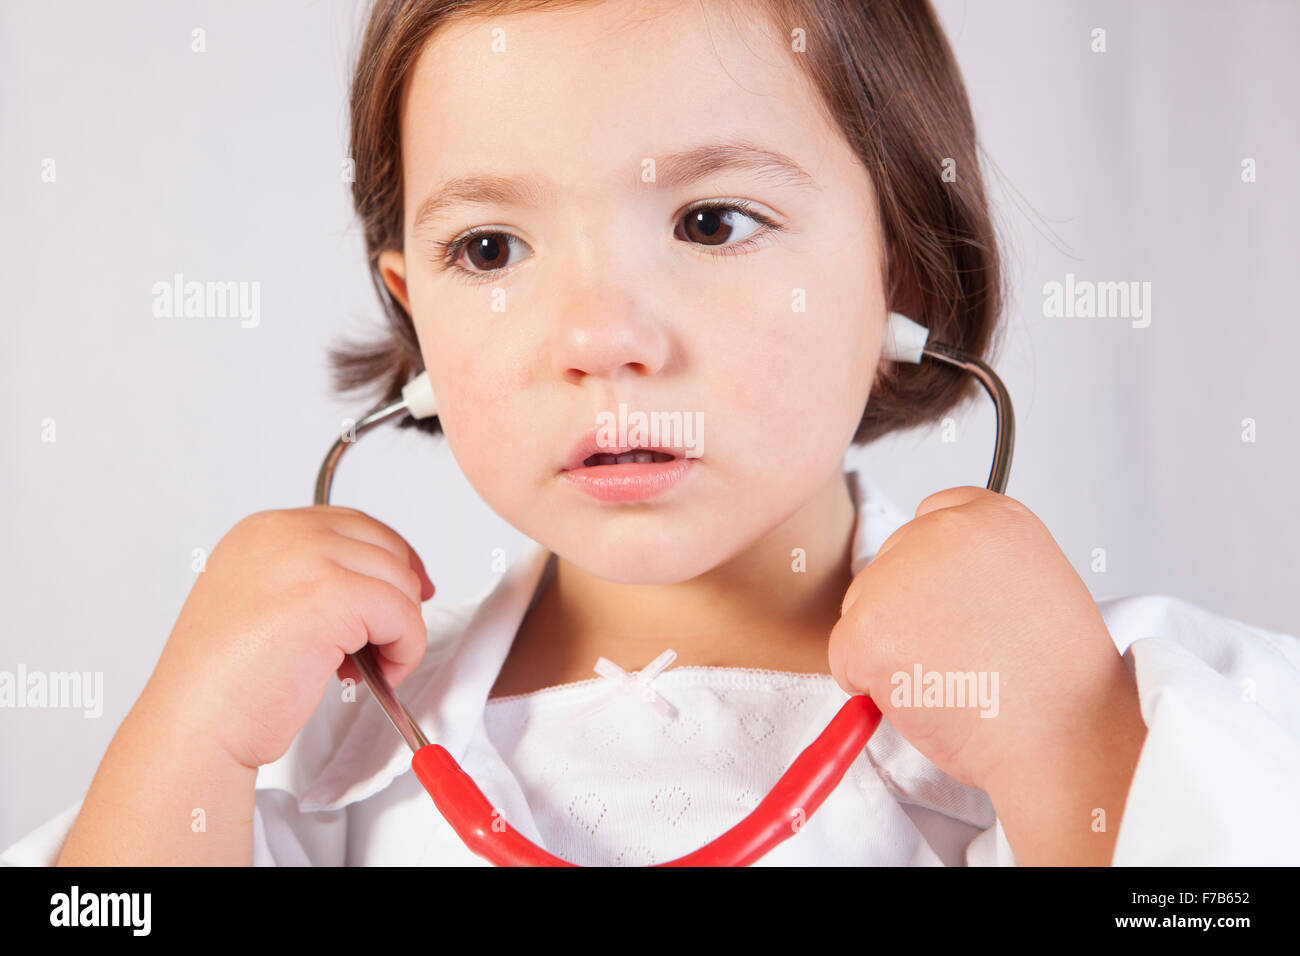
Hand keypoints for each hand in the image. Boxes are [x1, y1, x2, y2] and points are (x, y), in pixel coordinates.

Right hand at [147, 506, 435, 770]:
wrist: (197, 724)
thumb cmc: (226, 684)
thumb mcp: (264, 603)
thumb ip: (312, 580)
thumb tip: (379, 583)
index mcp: (263, 531)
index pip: (353, 525)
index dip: (390, 560)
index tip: (408, 593)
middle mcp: (284, 534)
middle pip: (384, 546)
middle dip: (399, 596)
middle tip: (387, 641)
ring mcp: (308, 559)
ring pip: (400, 581)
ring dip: (401, 629)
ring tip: (369, 666)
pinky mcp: (333, 596)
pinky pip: (403, 615)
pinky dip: (406, 649)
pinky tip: (380, 674)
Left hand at [827, 487, 1138, 797]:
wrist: (1064, 737)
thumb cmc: (1058, 683)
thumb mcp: (1036, 587)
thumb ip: (976, 568)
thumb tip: (927, 584)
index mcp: (991, 516)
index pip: (930, 517)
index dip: (934, 571)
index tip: (953, 607)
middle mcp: (941, 531)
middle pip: (888, 562)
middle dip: (906, 611)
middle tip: (959, 656)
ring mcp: (898, 577)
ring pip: (862, 609)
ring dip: (889, 648)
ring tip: (952, 678)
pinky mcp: (867, 628)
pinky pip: (844, 657)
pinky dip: (869, 685)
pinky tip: (924, 697)